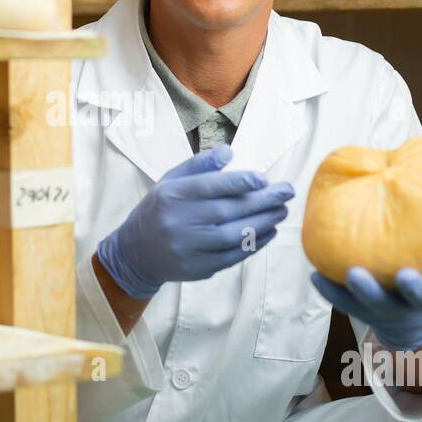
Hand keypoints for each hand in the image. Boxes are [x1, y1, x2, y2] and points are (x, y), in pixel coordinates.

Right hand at [96, 144, 293, 299]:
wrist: (135, 254)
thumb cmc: (159, 210)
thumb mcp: (170, 181)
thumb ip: (198, 165)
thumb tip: (228, 152)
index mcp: (171, 196)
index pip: (209, 187)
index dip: (239, 182)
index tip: (263, 179)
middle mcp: (179, 222)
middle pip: (227, 211)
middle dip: (262, 201)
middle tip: (286, 192)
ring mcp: (188, 249)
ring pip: (234, 236)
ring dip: (263, 222)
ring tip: (282, 210)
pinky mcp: (197, 269)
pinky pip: (233, 256)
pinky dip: (254, 244)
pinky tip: (269, 232)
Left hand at [311, 252, 421, 350]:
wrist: (409, 325)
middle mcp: (415, 301)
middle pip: (418, 295)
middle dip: (413, 286)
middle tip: (405, 275)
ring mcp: (387, 309)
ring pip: (378, 303)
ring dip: (365, 290)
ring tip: (352, 274)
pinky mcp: (364, 312)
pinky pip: (346, 304)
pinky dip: (330, 292)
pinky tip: (315, 277)